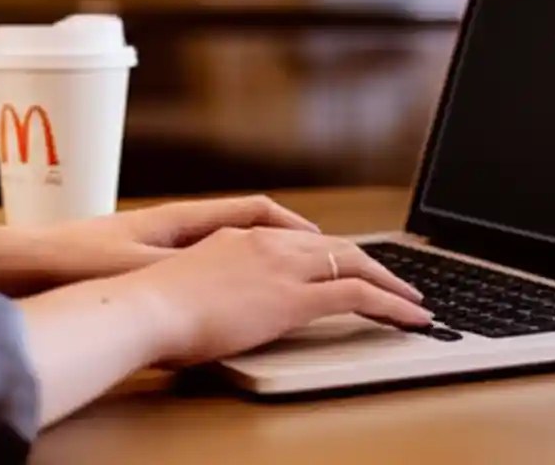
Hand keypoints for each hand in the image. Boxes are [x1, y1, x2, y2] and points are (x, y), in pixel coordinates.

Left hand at [25, 195, 320, 289]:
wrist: (21, 260)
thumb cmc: (75, 258)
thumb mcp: (140, 265)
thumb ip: (184, 272)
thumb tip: (226, 278)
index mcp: (180, 218)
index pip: (253, 209)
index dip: (292, 222)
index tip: (318, 239)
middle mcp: (173, 224)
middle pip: (243, 223)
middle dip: (282, 236)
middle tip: (315, 257)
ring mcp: (157, 240)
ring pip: (222, 241)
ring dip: (254, 253)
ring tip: (281, 274)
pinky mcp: (139, 260)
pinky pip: (198, 259)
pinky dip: (224, 270)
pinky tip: (227, 292)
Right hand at [124, 226, 429, 365]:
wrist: (141, 307)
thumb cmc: (148, 308)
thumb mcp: (186, 286)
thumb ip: (211, 287)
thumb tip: (216, 306)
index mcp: (244, 237)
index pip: (306, 241)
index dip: (336, 255)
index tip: (353, 267)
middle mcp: (271, 244)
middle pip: (340, 248)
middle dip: (374, 266)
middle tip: (398, 283)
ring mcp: (285, 267)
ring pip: (358, 266)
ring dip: (392, 285)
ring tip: (414, 303)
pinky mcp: (294, 297)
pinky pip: (359, 295)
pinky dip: (392, 304)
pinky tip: (409, 316)